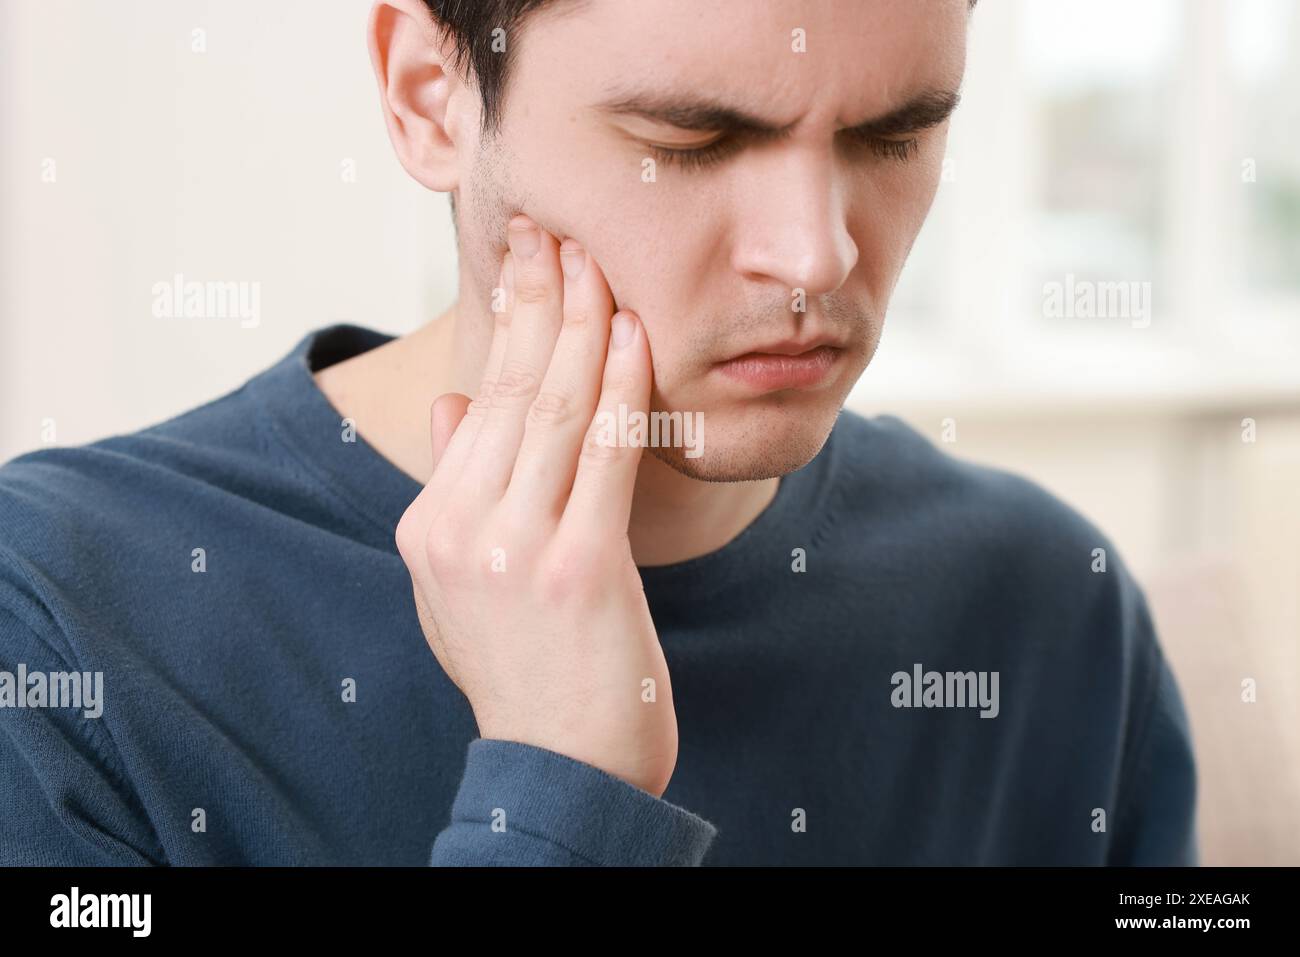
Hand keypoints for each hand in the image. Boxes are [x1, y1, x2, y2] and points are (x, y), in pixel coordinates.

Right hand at [396, 215, 678, 796]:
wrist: (563, 767)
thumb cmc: (524, 673)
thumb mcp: (457, 586)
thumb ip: (453, 491)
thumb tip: (452, 407)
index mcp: (429, 525)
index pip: (477, 400)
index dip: (507, 321)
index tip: (529, 260)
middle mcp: (459, 529)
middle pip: (510, 389)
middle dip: (540, 299)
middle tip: (560, 230)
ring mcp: (515, 547)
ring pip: (554, 409)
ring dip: (581, 324)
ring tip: (598, 261)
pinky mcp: (579, 566)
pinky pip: (606, 454)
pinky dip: (622, 387)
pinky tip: (635, 335)